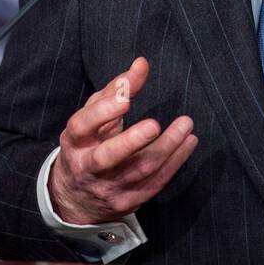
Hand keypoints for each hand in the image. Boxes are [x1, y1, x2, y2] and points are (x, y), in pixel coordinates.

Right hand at [48, 56, 197, 224]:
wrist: (77, 196)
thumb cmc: (88, 143)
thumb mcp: (92, 116)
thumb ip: (116, 89)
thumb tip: (142, 63)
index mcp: (75, 141)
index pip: (83, 125)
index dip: (103, 112)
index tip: (126, 99)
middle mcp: (88, 166)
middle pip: (108, 157)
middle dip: (132, 141)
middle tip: (154, 124)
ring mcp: (108, 187)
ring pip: (139, 170)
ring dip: (166, 147)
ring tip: (185, 125)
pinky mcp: (129, 200)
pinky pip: (155, 182)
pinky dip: (175, 162)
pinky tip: (188, 143)